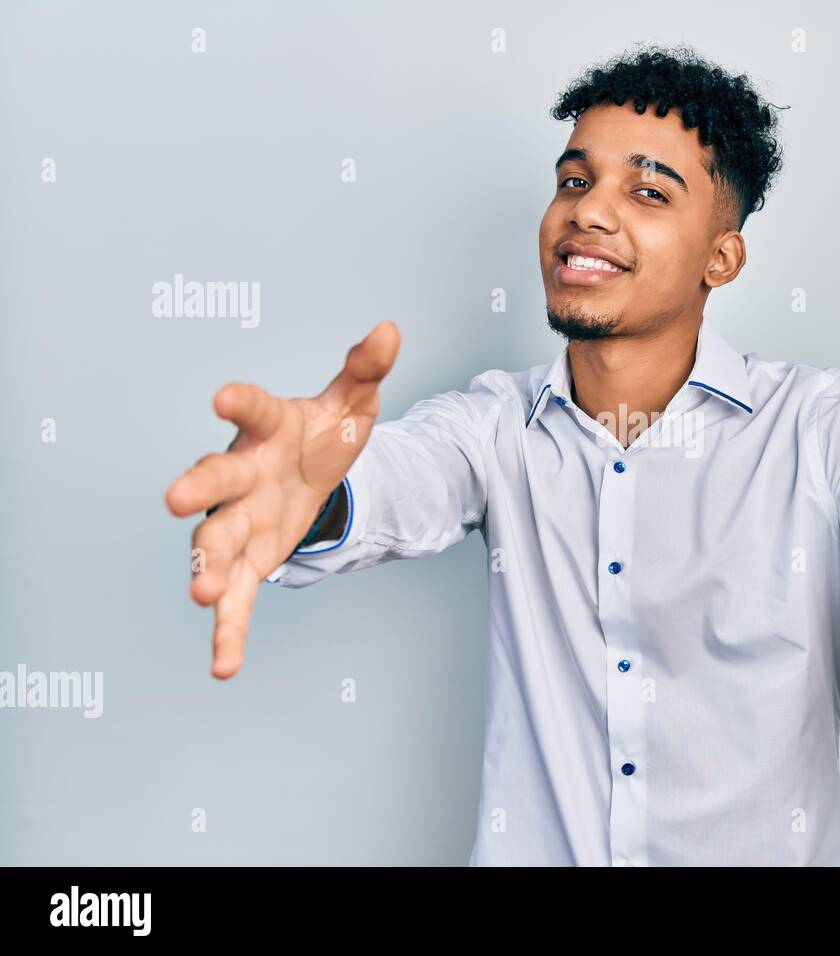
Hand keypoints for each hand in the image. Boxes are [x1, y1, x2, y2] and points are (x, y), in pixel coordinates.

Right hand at [165, 322, 400, 678]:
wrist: (312, 477)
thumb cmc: (322, 433)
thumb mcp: (354, 403)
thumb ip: (366, 368)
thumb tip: (391, 331)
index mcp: (267, 430)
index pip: (254, 411)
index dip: (239, 403)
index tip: (222, 396)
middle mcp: (243, 475)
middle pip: (216, 480)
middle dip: (198, 489)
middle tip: (176, 499)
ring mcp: (241, 521)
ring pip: (216, 544)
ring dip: (206, 567)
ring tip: (201, 593)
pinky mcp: (249, 562)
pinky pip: (236, 599)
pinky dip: (229, 632)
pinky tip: (223, 667)